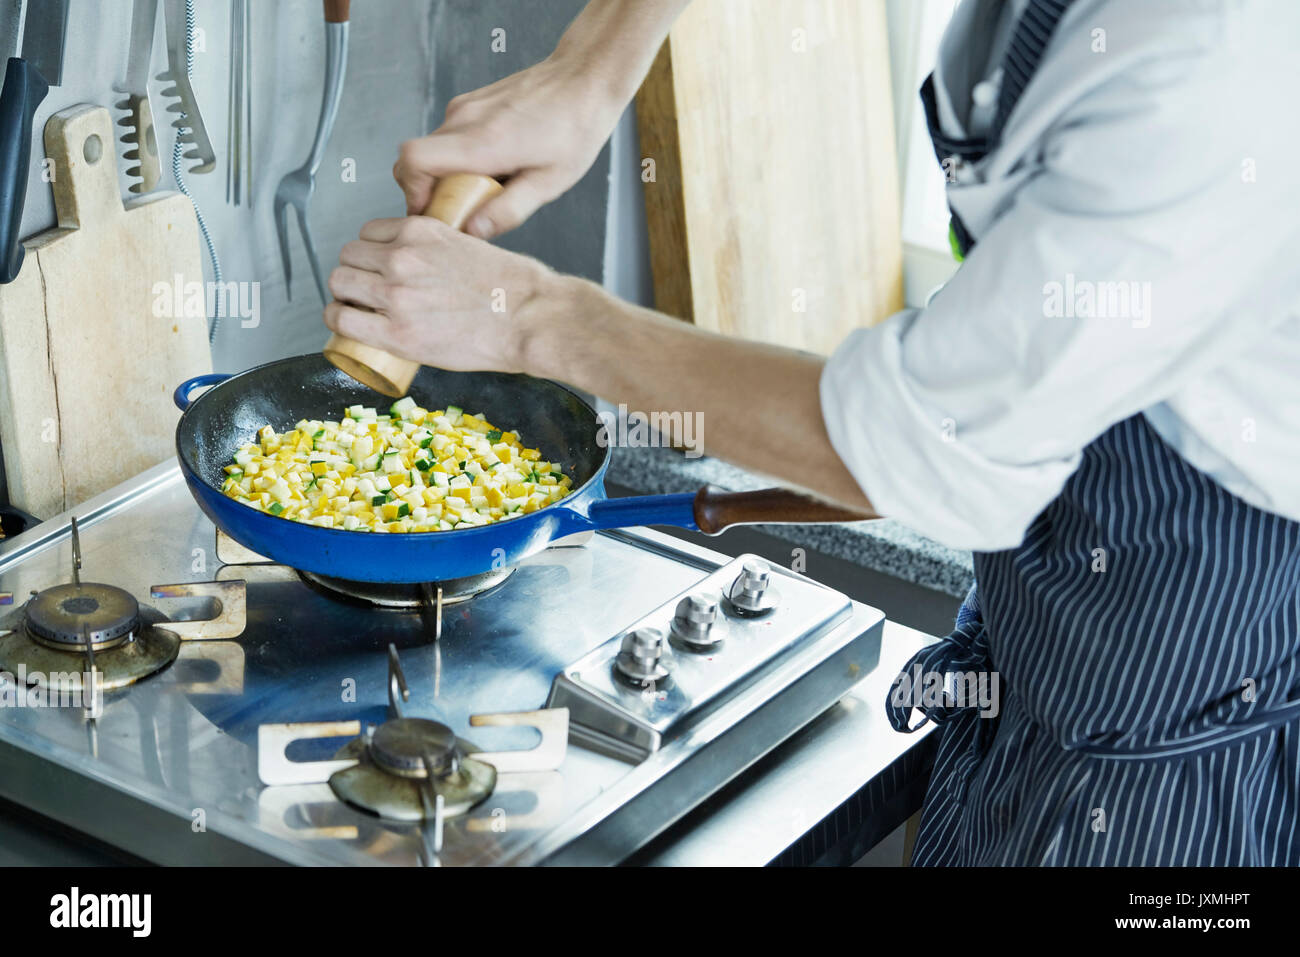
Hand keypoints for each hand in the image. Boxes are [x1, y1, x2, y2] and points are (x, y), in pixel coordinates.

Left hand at [324, 216, 556, 373]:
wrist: (530, 318)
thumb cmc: (515, 288)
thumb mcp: (470, 244)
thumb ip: (439, 250)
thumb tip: (426, 266)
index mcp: (419, 231)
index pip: (369, 232)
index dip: (372, 253)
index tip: (379, 268)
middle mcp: (401, 257)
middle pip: (348, 256)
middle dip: (356, 273)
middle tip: (368, 292)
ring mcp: (395, 294)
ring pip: (339, 283)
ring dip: (345, 296)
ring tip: (360, 310)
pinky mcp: (397, 331)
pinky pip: (341, 319)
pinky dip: (339, 321)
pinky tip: (349, 326)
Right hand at [393, 55, 623, 238]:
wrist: (584, 79)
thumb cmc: (574, 129)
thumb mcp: (550, 183)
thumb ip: (508, 211)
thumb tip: (472, 232)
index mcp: (482, 142)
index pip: (413, 161)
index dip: (412, 192)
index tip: (433, 212)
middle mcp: (464, 119)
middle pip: (415, 160)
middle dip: (429, 191)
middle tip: (462, 209)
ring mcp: (465, 107)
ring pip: (432, 150)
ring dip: (447, 176)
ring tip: (487, 186)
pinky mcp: (470, 102)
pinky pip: (449, 138)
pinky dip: (459, 158)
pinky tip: (494, 165)